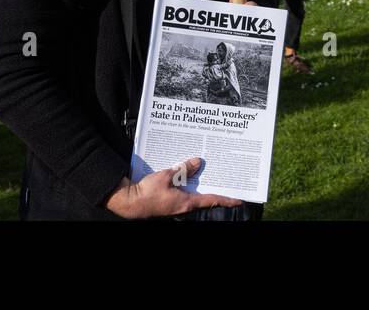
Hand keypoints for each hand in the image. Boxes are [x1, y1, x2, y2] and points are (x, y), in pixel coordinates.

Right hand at [104, 158, 242, 218]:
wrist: (129, 203)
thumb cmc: (147, 193)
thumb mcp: (167, 176)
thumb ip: (183, 169)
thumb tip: (197, 162)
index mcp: (186, 203)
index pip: (211, 201)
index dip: (226, 200)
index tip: (239, 200)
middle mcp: (184, 208)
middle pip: (205, 200)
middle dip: (217, 193)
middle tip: (228, 185)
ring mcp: (176, 207)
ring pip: (195, 198)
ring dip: (202, 189)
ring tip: (210, 178)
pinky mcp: (169, 204)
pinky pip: (184, 196)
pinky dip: (189, 187)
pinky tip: (188, 178)